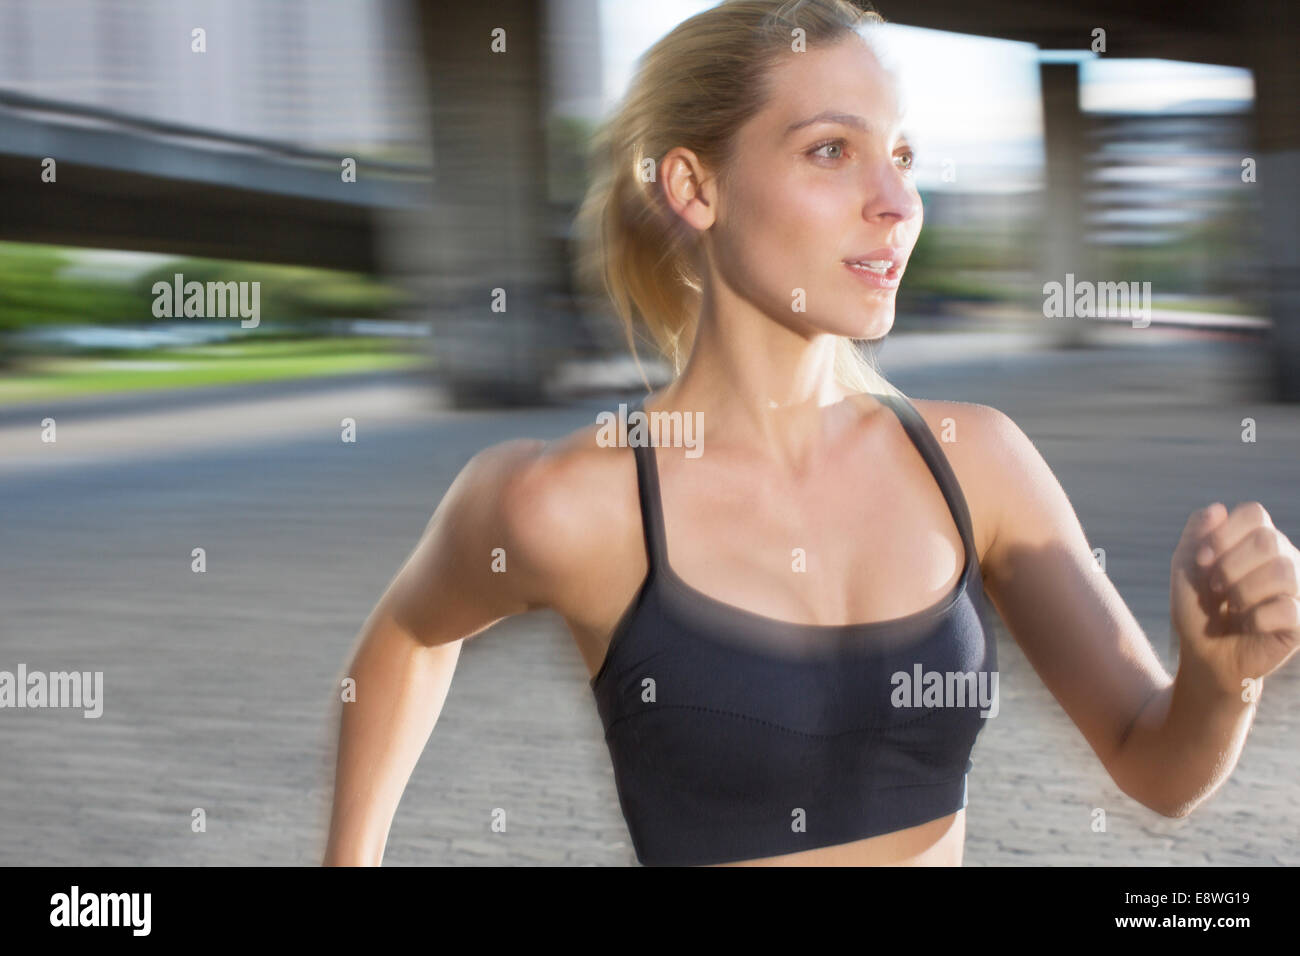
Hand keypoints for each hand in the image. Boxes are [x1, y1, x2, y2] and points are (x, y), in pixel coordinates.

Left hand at [1171, 501, 1299, 695]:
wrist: (1204, 654)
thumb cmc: (1198, 608)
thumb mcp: (1186, 568)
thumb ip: (1197, 534)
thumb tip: (1218, 509)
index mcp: (1257, 541)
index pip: (1254, 513)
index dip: (1223, 534)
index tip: (1202, 559)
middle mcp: (1284, 560)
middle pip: (1268, 540)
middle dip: (1230, 564)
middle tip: (1216, 587)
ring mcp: (1297, 590)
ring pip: (1284, 571)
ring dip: (1243, 590)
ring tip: (1231, 606)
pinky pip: (1287, 608)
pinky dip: (1255, 617)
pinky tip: (1246, 624)